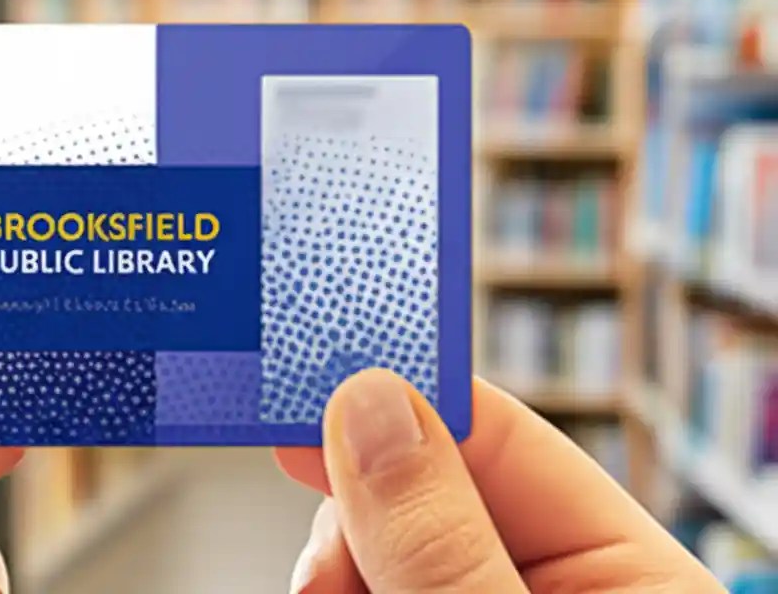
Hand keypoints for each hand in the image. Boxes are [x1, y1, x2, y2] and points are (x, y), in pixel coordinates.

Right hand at [277, 369, 724, 592]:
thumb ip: (440, 543)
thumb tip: (370, 404)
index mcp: (632, 577)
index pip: (506, 437)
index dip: (405, 392)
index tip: (311, 371)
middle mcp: (560, 589)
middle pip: (426, 490)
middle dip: (354, 507)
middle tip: (316, 558)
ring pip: (383, 542)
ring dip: (334, 562)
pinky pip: (371, 583)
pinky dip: (334, 588)